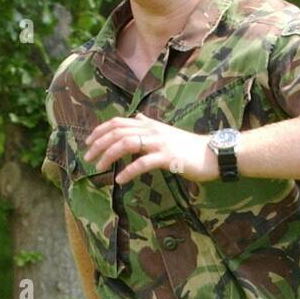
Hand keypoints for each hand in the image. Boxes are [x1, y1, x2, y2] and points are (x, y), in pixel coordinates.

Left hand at [83, 112, 219, 184]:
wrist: (212, 154)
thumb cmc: (188, 146)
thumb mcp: (166, 132)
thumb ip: (150, 125)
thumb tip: (138, 118)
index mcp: (149, 125)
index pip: (118, 122)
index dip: (100, 131)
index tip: (88, 143)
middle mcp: (152, 131)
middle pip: (118, 132)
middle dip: (99, 144)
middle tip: (87, 158)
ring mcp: (160, 143)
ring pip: (127, 144)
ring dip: (109, 156)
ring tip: (99, 168)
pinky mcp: (168, 158)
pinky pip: (143, 163)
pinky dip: (128, 171)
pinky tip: (120, 180)